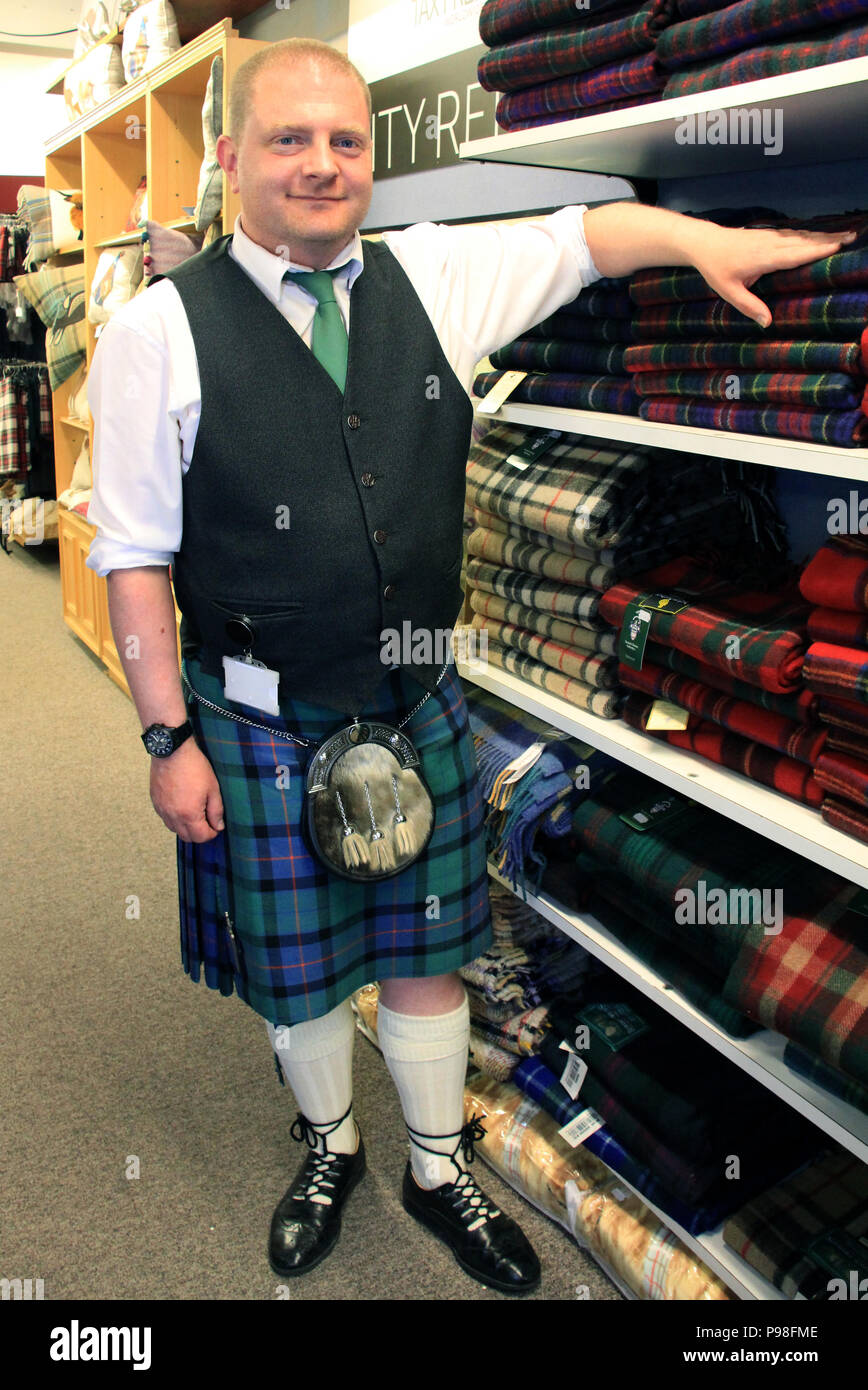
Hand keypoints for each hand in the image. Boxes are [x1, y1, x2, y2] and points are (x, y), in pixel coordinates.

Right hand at [149, 737, 224, 842]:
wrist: (172, 751)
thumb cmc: (194, 767)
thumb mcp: (213, 788)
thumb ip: (216, 811)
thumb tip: (218, 826)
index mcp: (189, 814)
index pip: (201, 837)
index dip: (211, 834)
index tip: (216, 826)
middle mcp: (172, 815)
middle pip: (187, 837)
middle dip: (199, 833)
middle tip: (207, 821)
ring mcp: (162, 809)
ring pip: (174, 829)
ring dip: (186, 827)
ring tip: (194, 813)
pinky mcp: (155, 802)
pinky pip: (165, 818)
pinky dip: (175, 818)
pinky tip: (182, 806)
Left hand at [691, 224, 857, 327]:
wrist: (705, 243)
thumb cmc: (716, 268)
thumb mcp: (729, 291)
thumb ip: (749, 306)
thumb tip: (768, 323)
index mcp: (765, 257)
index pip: (796, 254)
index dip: (818, 250)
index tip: (838, 247)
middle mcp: (771, 243)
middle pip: (805, 241)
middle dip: (829, 240)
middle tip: (853, 238)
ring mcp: (770, 236)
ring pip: (802, 235)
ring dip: (823, 235)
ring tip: (844, 236)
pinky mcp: (769, 234)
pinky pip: (794, 233)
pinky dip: (809, 234)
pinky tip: (819, 236)